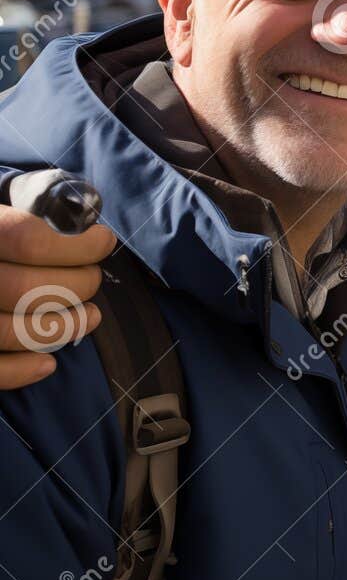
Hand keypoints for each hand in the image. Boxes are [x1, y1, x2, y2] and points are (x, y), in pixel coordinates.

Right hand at [0, 205, 113, 387]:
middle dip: (76, 285)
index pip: (26, 239)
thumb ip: (24, 207)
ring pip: (10, 332)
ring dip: (64, 328)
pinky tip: (47, 362)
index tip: (103, 241)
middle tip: (93, 279)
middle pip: (25, 288)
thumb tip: (81, 215)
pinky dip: (21, 371)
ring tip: (90, 317)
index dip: (75, 244)